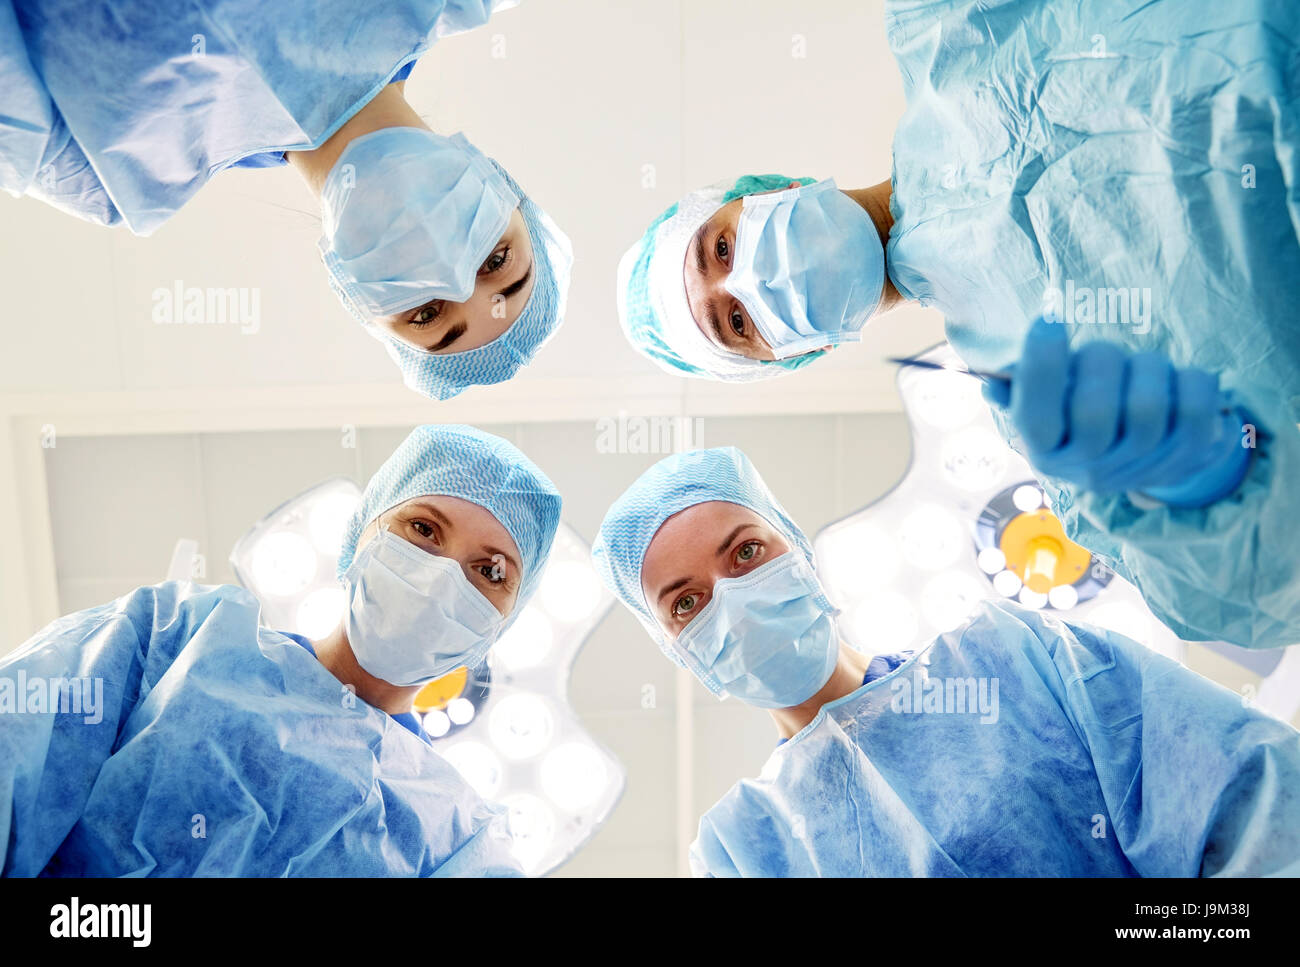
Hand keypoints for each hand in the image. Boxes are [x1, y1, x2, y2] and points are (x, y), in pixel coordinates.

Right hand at [984, 317, 1249, 501]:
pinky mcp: (1187, 459)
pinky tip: (1176, 378)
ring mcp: (1140, 469)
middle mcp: (1088, 470)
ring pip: (1148, 407)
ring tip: (1140, 364)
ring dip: (1147, 367)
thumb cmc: (1077, 417)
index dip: (1040, 366)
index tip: (1047, 320)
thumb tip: (994, 384)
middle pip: (1095, 411)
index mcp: (1045, 452)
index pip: (1034, 416)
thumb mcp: (1043, 407)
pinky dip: (1192, 380)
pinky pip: (1197, 411)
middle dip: (1101, 360)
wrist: (1136, 460)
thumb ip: (1020, 391)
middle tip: (1103, 350)